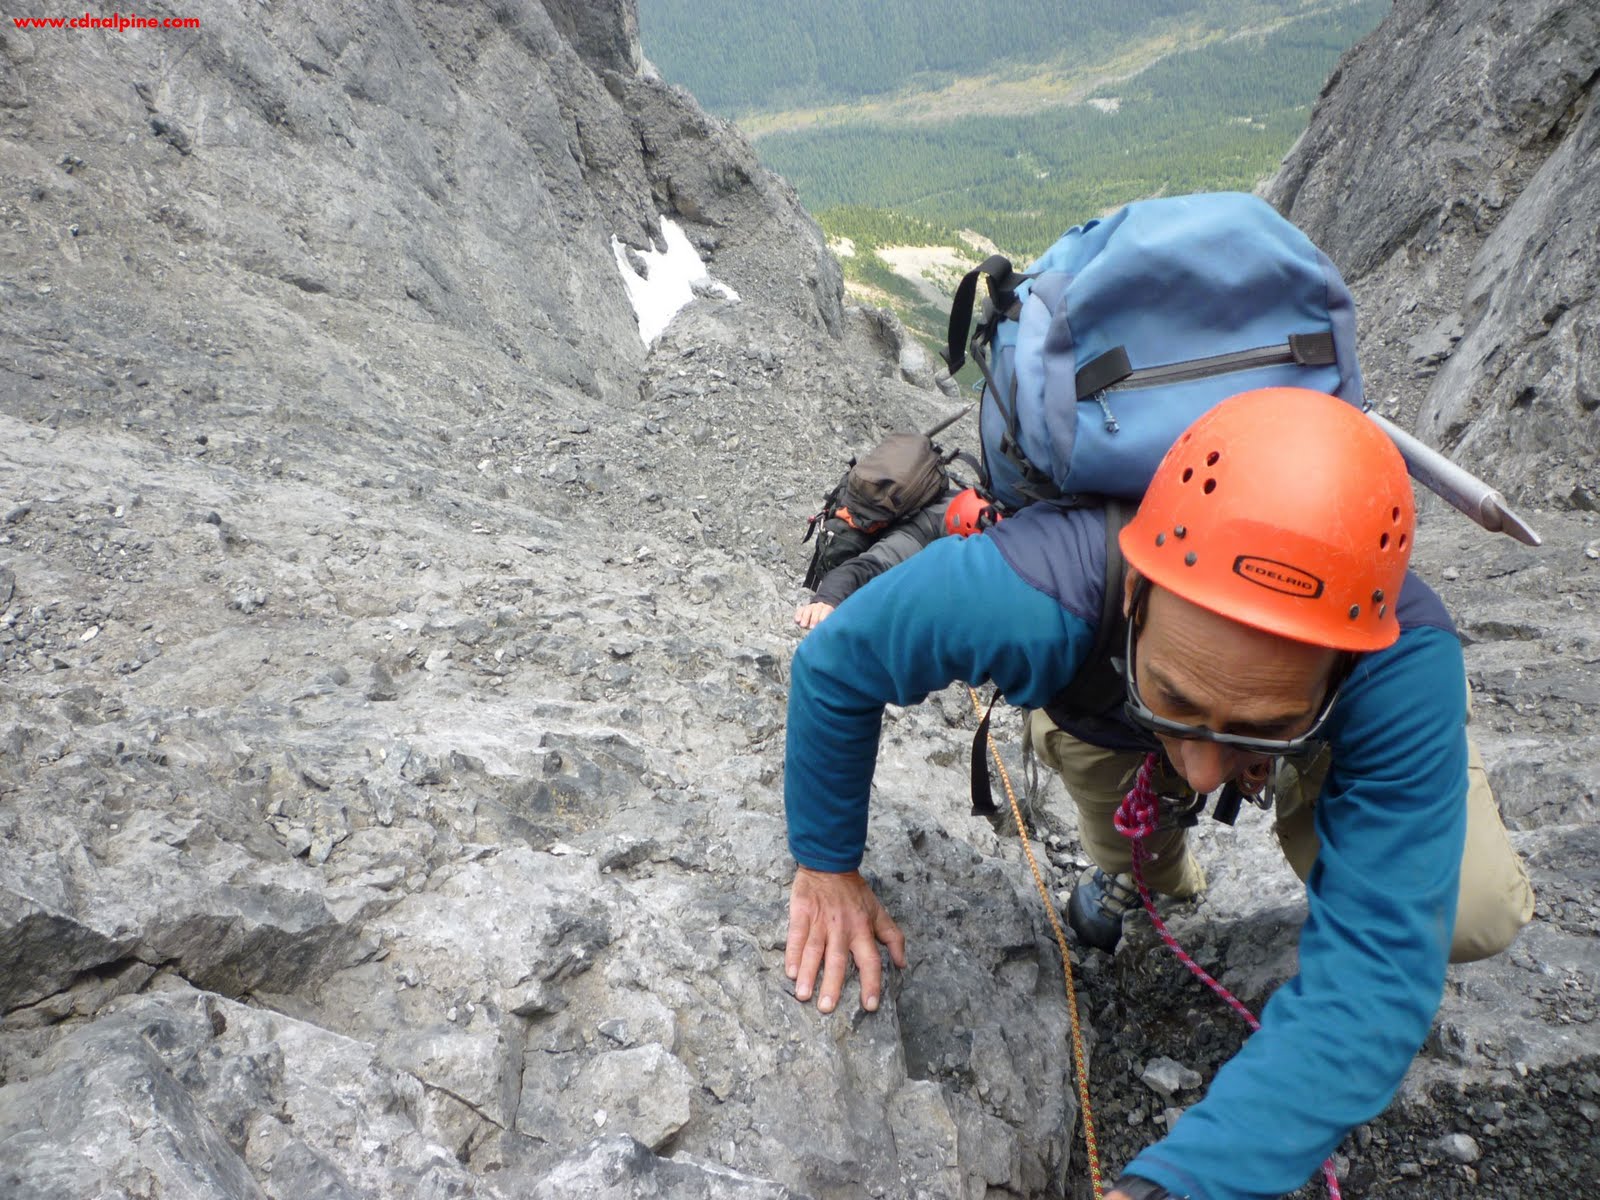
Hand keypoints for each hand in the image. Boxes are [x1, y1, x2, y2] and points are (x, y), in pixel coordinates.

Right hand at [785, 867, 906, 1012]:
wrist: (830, 864)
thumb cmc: (855, 892)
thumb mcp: (879, 912)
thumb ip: (893, 938)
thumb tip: (902, 964)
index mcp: (862, 930)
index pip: (870, 960)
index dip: (872, 983)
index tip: (870, 1006)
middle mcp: (842, 928)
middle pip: (838, 960)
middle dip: (832, 985)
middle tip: (826, 1008)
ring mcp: (820, 921)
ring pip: (815, 951)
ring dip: (809, 973)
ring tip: (803, 995)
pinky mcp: (802, 913)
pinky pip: (796, 936)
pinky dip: (793, 954)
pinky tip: (791, 971)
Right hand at [793, 601, 835, 628]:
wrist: (820, 614)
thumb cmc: (826, 622)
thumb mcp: (829, 623)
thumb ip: (827, 626)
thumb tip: (823, 632)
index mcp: (827, 608)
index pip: (826, 610)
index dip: (823, 616)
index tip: (821, 623)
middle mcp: (819, 606)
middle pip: (816, 610)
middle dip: (813, 619)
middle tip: (811, 627)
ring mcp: (810, 607)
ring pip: (807, 610)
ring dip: (805, 618)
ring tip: (803, 625)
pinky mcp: (803, 609)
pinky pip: (800, 610)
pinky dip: (798, 615)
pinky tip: (797, 620)